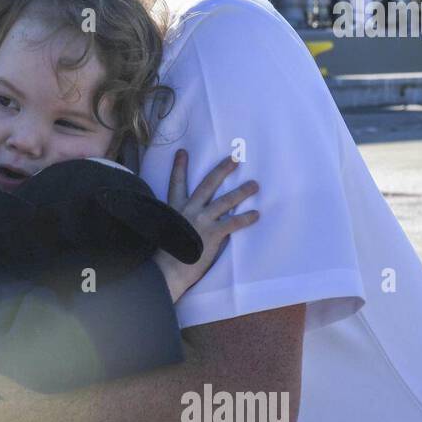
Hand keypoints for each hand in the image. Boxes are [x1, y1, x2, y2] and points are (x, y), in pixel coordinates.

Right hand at [156, 151, 259, 300]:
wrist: (166, 270)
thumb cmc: (165, 255)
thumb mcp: (166, 231)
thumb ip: (178, 223)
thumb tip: (192, 222)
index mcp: (175, 209)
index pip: (176, 183)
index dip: (179, 167)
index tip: (182, 152)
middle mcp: (189, 210)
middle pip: (208, 184)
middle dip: (222, 170)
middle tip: (235, 158)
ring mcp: (201, 220)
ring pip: (225, 200)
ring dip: (242, 191)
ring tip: (254, 184)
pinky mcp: (212, 233)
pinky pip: (233, 222)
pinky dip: (246, 218)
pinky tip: (256, 214)